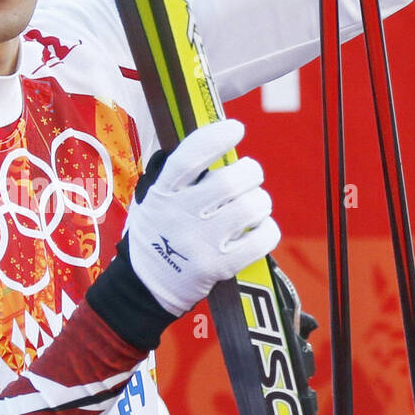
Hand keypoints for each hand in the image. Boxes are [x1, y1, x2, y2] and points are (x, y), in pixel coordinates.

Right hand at [125, 119, 278, 317]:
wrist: (145, 286)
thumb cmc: (156, 235)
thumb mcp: (150, 201)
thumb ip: (173, 175)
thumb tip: (208, 142)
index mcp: (163, 194)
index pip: (189, 157)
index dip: (216, 137)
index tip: (236, 127)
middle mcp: (181, 216)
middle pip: (230, 181)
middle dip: (250, 172)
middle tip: (249, 176)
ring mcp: (200, 244)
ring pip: (250, 208)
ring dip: (261, 201)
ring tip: (254, 205)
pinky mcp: (218, 267)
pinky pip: (261, 240)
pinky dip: (268, 230)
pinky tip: (260, 229)